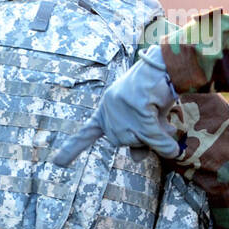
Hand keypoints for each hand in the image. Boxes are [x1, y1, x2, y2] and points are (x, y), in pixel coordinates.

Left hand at [51, 44, 180, 166]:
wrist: (167, 65)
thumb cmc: (156, 90)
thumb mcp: (146, 120)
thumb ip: (140, 141)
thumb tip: (136, 159)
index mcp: (107, 109)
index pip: (88, 132)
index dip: (73, 148)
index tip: (57, 162)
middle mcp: (109, 108)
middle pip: (122, 141)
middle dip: (140, 137)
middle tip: (153, 119)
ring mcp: (122, 107)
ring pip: (138, 141)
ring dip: (155, 136)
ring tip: (161, 114)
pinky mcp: (138, 106)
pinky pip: (153, 138)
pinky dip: (164, 144)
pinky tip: (171, 139)